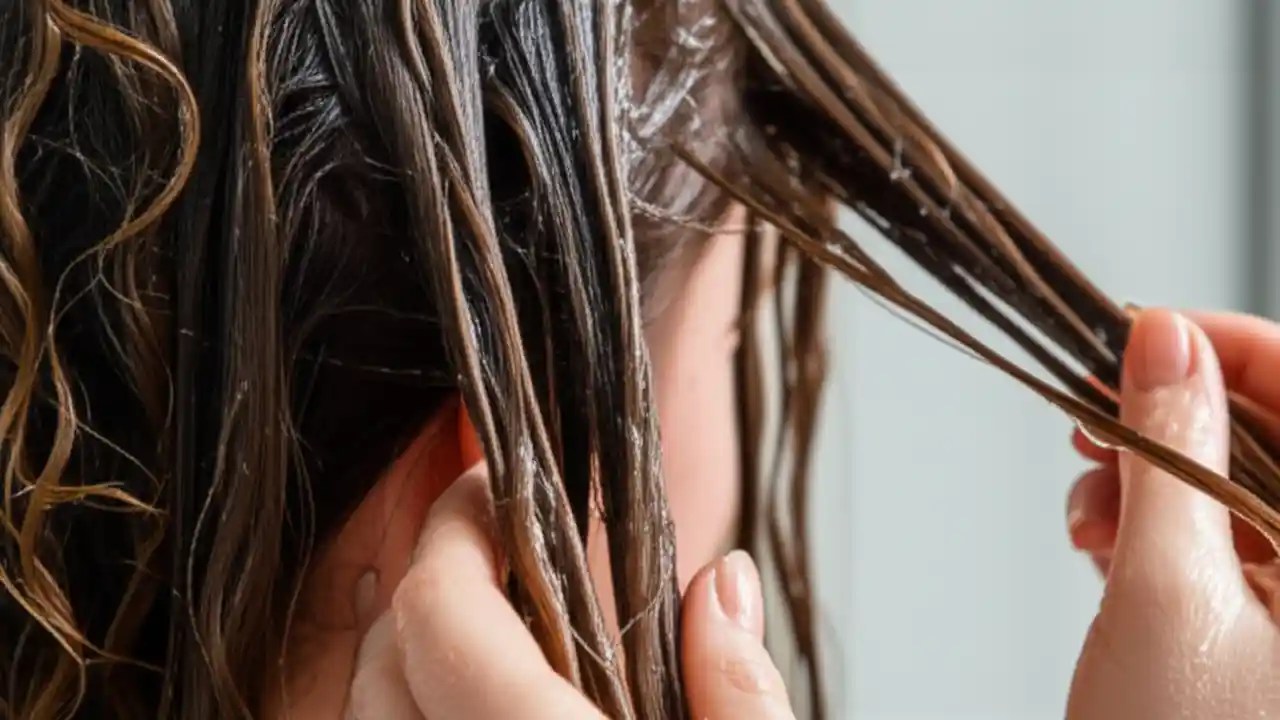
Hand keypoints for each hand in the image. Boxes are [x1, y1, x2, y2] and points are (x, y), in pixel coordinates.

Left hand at [339, 463, 794, 718]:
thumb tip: (721, 579)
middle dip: (429, 579)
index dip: (453, 531)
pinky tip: (461, 696)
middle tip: (497, 547)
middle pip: (383, 654)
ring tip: (484, 618)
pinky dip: (403, 706)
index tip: (491, 491)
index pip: (436, 616)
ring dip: (405, 650)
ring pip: (362, 707)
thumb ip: (739, 697)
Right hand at [1065, 309, 1279, 718]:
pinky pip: (1223, 541)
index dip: (1231, 345)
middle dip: (1170, 419)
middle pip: (1272, 438)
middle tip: (1092, 417)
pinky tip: (1107, 545)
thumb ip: (1164, 455)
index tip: (1141, 331)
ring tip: (1088, 513)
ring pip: (1238, 487)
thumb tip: (1161, 343)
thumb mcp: (1164, 595)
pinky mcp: (1269, 630)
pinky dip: (1156, 528)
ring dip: (1149, 478)